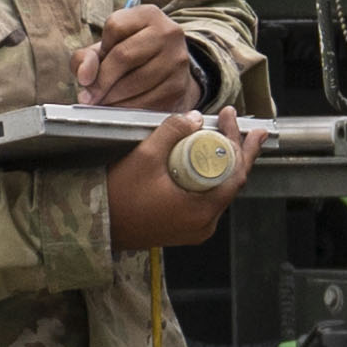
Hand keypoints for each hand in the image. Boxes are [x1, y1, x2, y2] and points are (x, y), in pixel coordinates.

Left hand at [85, 2, 195, 108]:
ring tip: (105, 102)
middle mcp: (168, 33)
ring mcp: (177, 61)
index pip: (114, 26)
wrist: (168, 76)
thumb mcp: (107, 48)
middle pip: (123, 55)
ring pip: (133, 83)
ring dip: (111, 99)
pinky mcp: (179, 87)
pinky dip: (126, 110)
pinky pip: (145, 103)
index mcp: (149, 15)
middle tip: (89, 96)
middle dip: (100, 81)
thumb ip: (86, 57)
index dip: (100, 49)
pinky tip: (121, 108)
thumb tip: (84, 76)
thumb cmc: (132, 59)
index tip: (98, 63)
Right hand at [105, 110, 253, 249]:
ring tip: (230, 140)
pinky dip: (211, 179)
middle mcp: (204, 225)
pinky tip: (210, 162)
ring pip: (220, 192)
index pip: (235, 175)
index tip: (232, 120)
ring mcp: (196, 229)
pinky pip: (207, 200)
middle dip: (239, 152)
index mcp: (201, 211)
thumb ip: (171, 132)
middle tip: (248, 130)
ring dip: (225, 165)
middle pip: (232, 184)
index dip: (239, 144)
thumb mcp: (145, 157)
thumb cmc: (118, 198)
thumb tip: (193, 117)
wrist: (98, 225)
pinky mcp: (185, 227)